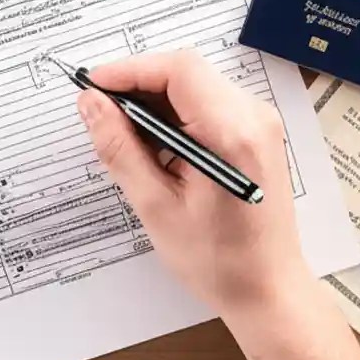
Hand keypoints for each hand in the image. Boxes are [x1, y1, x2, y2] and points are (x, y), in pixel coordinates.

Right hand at [75, 50, 309, 319]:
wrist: (269, 289)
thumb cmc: (217, 260)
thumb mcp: (156, 205)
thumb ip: (120, 148)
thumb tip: (91, 104)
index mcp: (231, 134)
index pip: (177, 70)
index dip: (129, 70)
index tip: (92, 88)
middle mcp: (253, 118)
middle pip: (186, 72)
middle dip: (139, 85)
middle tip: (102, 116)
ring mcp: (260, 123)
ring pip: (196, 85)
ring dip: (156, 101)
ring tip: (128, 140)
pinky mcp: (257, 133)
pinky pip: (209, 103)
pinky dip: (177, 114)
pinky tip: (157, 147)